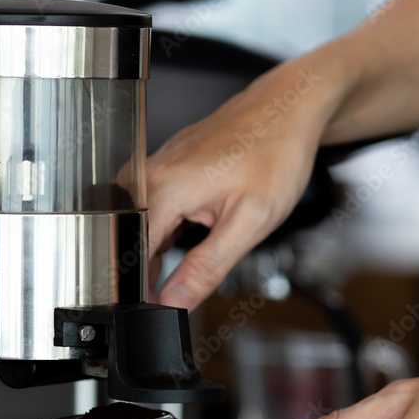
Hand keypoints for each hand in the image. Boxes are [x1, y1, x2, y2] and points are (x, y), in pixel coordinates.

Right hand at [145, 62, 334, 309]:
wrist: (289, 110)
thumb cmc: (276, 155)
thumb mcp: (249, 224)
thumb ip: (207, 268)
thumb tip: (173, 302)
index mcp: (164, 189)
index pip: (129, 256)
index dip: (140, 290)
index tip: (157, 308)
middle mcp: (151, 174)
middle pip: (130, 241)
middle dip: (150, 273)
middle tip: (184, 287)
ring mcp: (157, 166)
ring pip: (141, 225)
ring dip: (160, 250)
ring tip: (198, 253)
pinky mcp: (168, 165)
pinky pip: (153, 207)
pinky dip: (169, 228)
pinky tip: (196, 230)